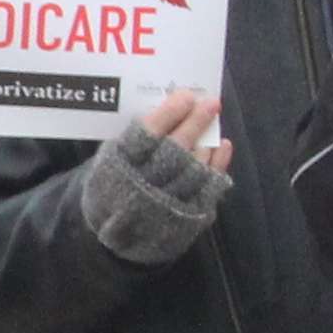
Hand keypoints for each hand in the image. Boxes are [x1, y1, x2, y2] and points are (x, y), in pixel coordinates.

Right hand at [75, 94, 234, 266]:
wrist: (114, 236)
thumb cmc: (112, 187)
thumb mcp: (108, 163)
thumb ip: (129, 141)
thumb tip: (165, 109)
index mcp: (119, 168)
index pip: (146, 135)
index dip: (169, 113)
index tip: (185, 95)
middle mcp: (144, 186)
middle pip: (175, 148)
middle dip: (195, 122)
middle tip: (210, 102)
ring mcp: (168, 202)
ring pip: (194, 166)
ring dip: (207, 140)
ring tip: (214, 118)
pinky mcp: (187, 215)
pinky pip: (209, 187)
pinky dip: (218, 164)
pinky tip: (224, 145)